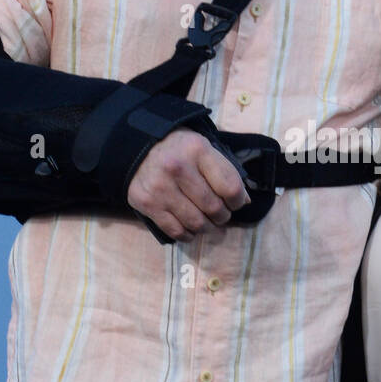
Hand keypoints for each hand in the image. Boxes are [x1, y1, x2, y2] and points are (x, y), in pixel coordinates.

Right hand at [127, 128, 250, 238]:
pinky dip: (188, 235)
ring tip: (208, 223)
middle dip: (222, 216)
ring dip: (207, 228)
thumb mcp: (204, 149)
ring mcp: (160, 187)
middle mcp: (177, 168)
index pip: (230, 187)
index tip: (235, 203)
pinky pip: (175, 231)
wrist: (137, 146)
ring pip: (196, 223)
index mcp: (197, 150)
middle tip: (221, 215)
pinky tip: (191, 229)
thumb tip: (243, 201)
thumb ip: (224, 172)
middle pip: (213, 208)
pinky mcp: (146, 203)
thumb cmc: (179, 149)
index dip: (238, 201)